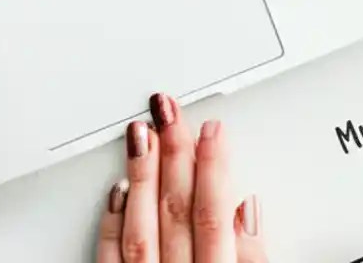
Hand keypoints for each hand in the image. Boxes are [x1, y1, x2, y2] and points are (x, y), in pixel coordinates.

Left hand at [98, 94, 265, 262]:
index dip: (213, 167)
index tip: (212, 129)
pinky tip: (118, 189)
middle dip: (174, 153)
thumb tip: (247, 210)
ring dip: (141, 175)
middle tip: (170, 112)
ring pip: (139, 227)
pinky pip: (110, 258)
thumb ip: (252, 255)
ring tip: (141, 133)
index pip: (212, 214)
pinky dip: (113, 222)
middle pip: (175, 209)